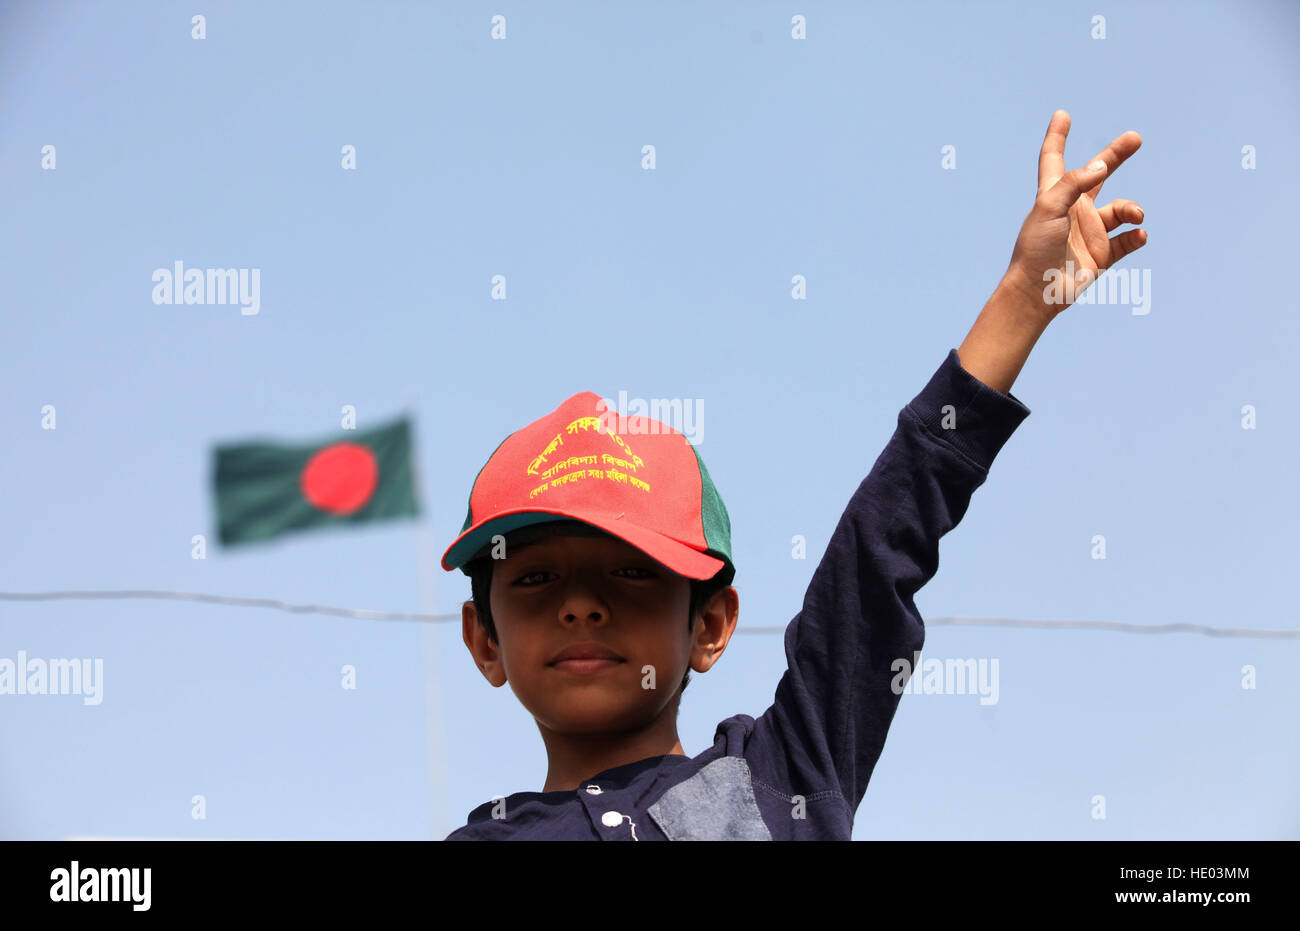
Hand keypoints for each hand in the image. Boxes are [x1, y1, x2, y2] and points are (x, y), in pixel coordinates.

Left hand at [1001, 110, 1146, 321]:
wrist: (1038, 292)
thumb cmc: (1035, 248)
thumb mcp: (1048, 208)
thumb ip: (1074, 184)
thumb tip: (1099, 166)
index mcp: (1054, 195)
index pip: (1054, 159)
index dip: (1057, 137)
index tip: (1062, 115)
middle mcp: (1074, 210)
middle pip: (1098, 175)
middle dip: (1115, 156)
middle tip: (1135, 138)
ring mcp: (1089, 232)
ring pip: (1121, 210)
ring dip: (1132, 210)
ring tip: (1136, 216)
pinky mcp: (1102, 255)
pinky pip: (1128, 240)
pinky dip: (1136, 236)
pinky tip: (1138, 234)